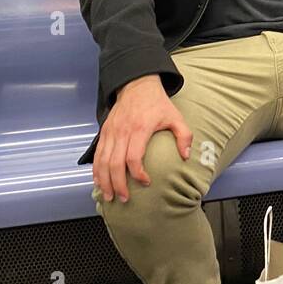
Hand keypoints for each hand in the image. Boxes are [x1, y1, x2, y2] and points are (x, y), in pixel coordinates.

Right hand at [93, 74, 191, 203]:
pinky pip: (97, 154)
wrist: (137, 85)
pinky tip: (98, 181)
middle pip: (114, 163)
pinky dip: (96, 169)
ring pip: (102, 161)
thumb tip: (186, 156)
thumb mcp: (176, 117)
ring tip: (108, 196)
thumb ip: (184, 136)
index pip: (133, 156)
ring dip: (104, 180)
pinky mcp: (104, 131)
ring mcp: (111, 132)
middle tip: (123, 198)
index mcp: (139, 129)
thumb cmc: (157, 103)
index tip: (146, 182)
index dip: (138, 173)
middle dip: (117, 184)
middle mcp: (122, 132)